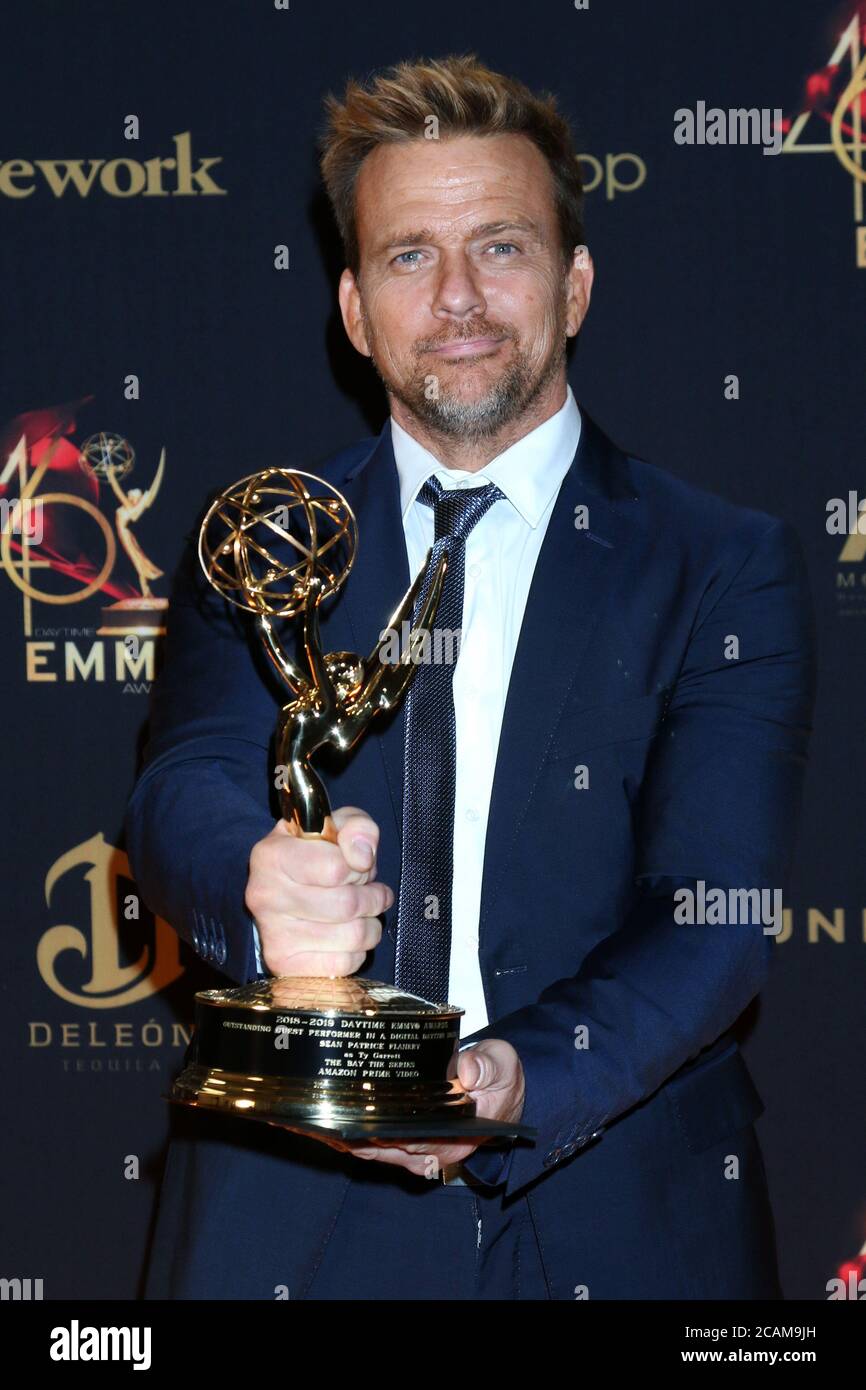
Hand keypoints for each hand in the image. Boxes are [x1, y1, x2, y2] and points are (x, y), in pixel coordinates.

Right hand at [245, 806, 393, 975]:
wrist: (282, 891)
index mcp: (271, 855)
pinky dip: (358, 951)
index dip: (359, 867)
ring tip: (362, 913)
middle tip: (368, 891)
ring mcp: (272, 934)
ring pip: (353, 936)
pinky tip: (347, 935)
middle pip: (347, 905)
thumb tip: (362, 857)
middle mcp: (264, 895)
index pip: (337, 868)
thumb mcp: (335, 826)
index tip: (355, 866)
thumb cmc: (314, 856)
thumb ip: (357, 827)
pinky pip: (344, 963)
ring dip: (370, 924)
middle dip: (372, 897)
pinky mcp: (284, 964)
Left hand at [318, 1039, 524, 1177]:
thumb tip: (468, 1071)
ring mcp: (416, 1149)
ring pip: (372, 1149)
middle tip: (314, 1116)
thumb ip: (488, 1065)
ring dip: (342, 1136)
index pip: (405, 1140)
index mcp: (453, 1139)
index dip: (374, 1133)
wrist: (503, 1086)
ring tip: (309, 1120)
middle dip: (347, 1134)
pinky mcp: (406, 1140)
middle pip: (379, 1148)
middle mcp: (431, 1151)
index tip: (346, 1122)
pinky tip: (325, 1122)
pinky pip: (373, 1142)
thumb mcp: (502, 1064)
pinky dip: (349, 1134)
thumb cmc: (500, 1077)